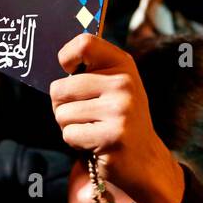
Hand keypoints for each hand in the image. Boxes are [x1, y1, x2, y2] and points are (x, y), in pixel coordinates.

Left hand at [51, 33, 185, 202]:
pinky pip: (69, 135)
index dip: (67, 57)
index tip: (69, 70)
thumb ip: (89, 69)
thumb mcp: (113, 85)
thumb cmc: (118, 118)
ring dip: (70, 126)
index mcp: (122, 65)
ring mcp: (120, 110)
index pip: (84, 43)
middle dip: (62, 106)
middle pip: (59, 88)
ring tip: (92, 129)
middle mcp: (123, 84)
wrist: (144, 158)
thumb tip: (57, 60)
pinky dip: (76, 143)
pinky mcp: (112, 136)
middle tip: (83, 114)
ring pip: (62, 114)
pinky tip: (95, 143)